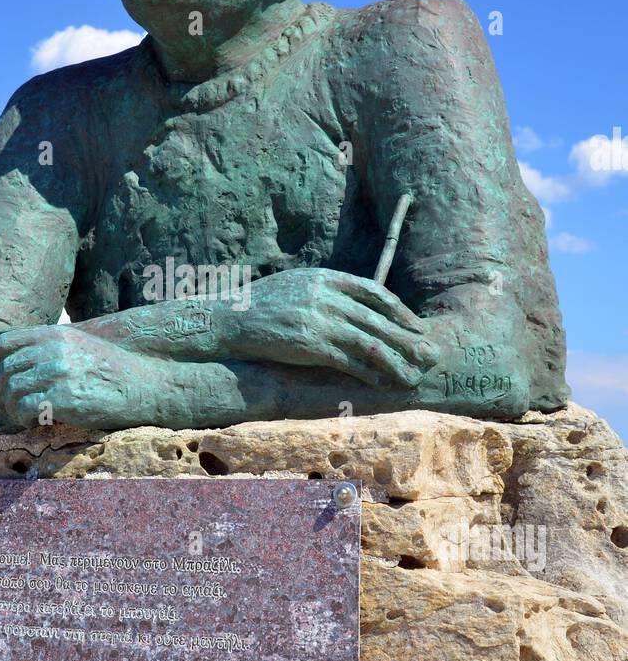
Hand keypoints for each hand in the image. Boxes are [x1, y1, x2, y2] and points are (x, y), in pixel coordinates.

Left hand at [0, 325, 149, 427]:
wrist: (143, 386)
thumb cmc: (111, 369)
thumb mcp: (78, 344)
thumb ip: (48, 346)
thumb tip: (14, 361)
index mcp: (53, 334)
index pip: (2, 343)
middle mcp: (53, 350)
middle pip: (2, 368)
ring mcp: (58, 373)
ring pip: (10, 389)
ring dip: (7, 406)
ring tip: (16, 415)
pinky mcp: (65, 398)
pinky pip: (25, 408)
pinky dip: (20, 417)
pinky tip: (30, 421)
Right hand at [217, 267, 439, 387]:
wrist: (228, 318)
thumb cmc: (261, 305)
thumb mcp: (297, 285)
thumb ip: (326, 292)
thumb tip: (353, 306)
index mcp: (325, 277)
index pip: (375, 292)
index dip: (400, 311)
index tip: (416, 326)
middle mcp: (326, 295)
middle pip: (378, 319)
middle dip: (408, 339)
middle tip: (431, 354)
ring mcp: (318, 319)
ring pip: (369, 342)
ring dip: (395, 361)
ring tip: (414, 376)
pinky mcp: (309, 344)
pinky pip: (348, 361)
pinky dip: (369, 373)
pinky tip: (382, 383)